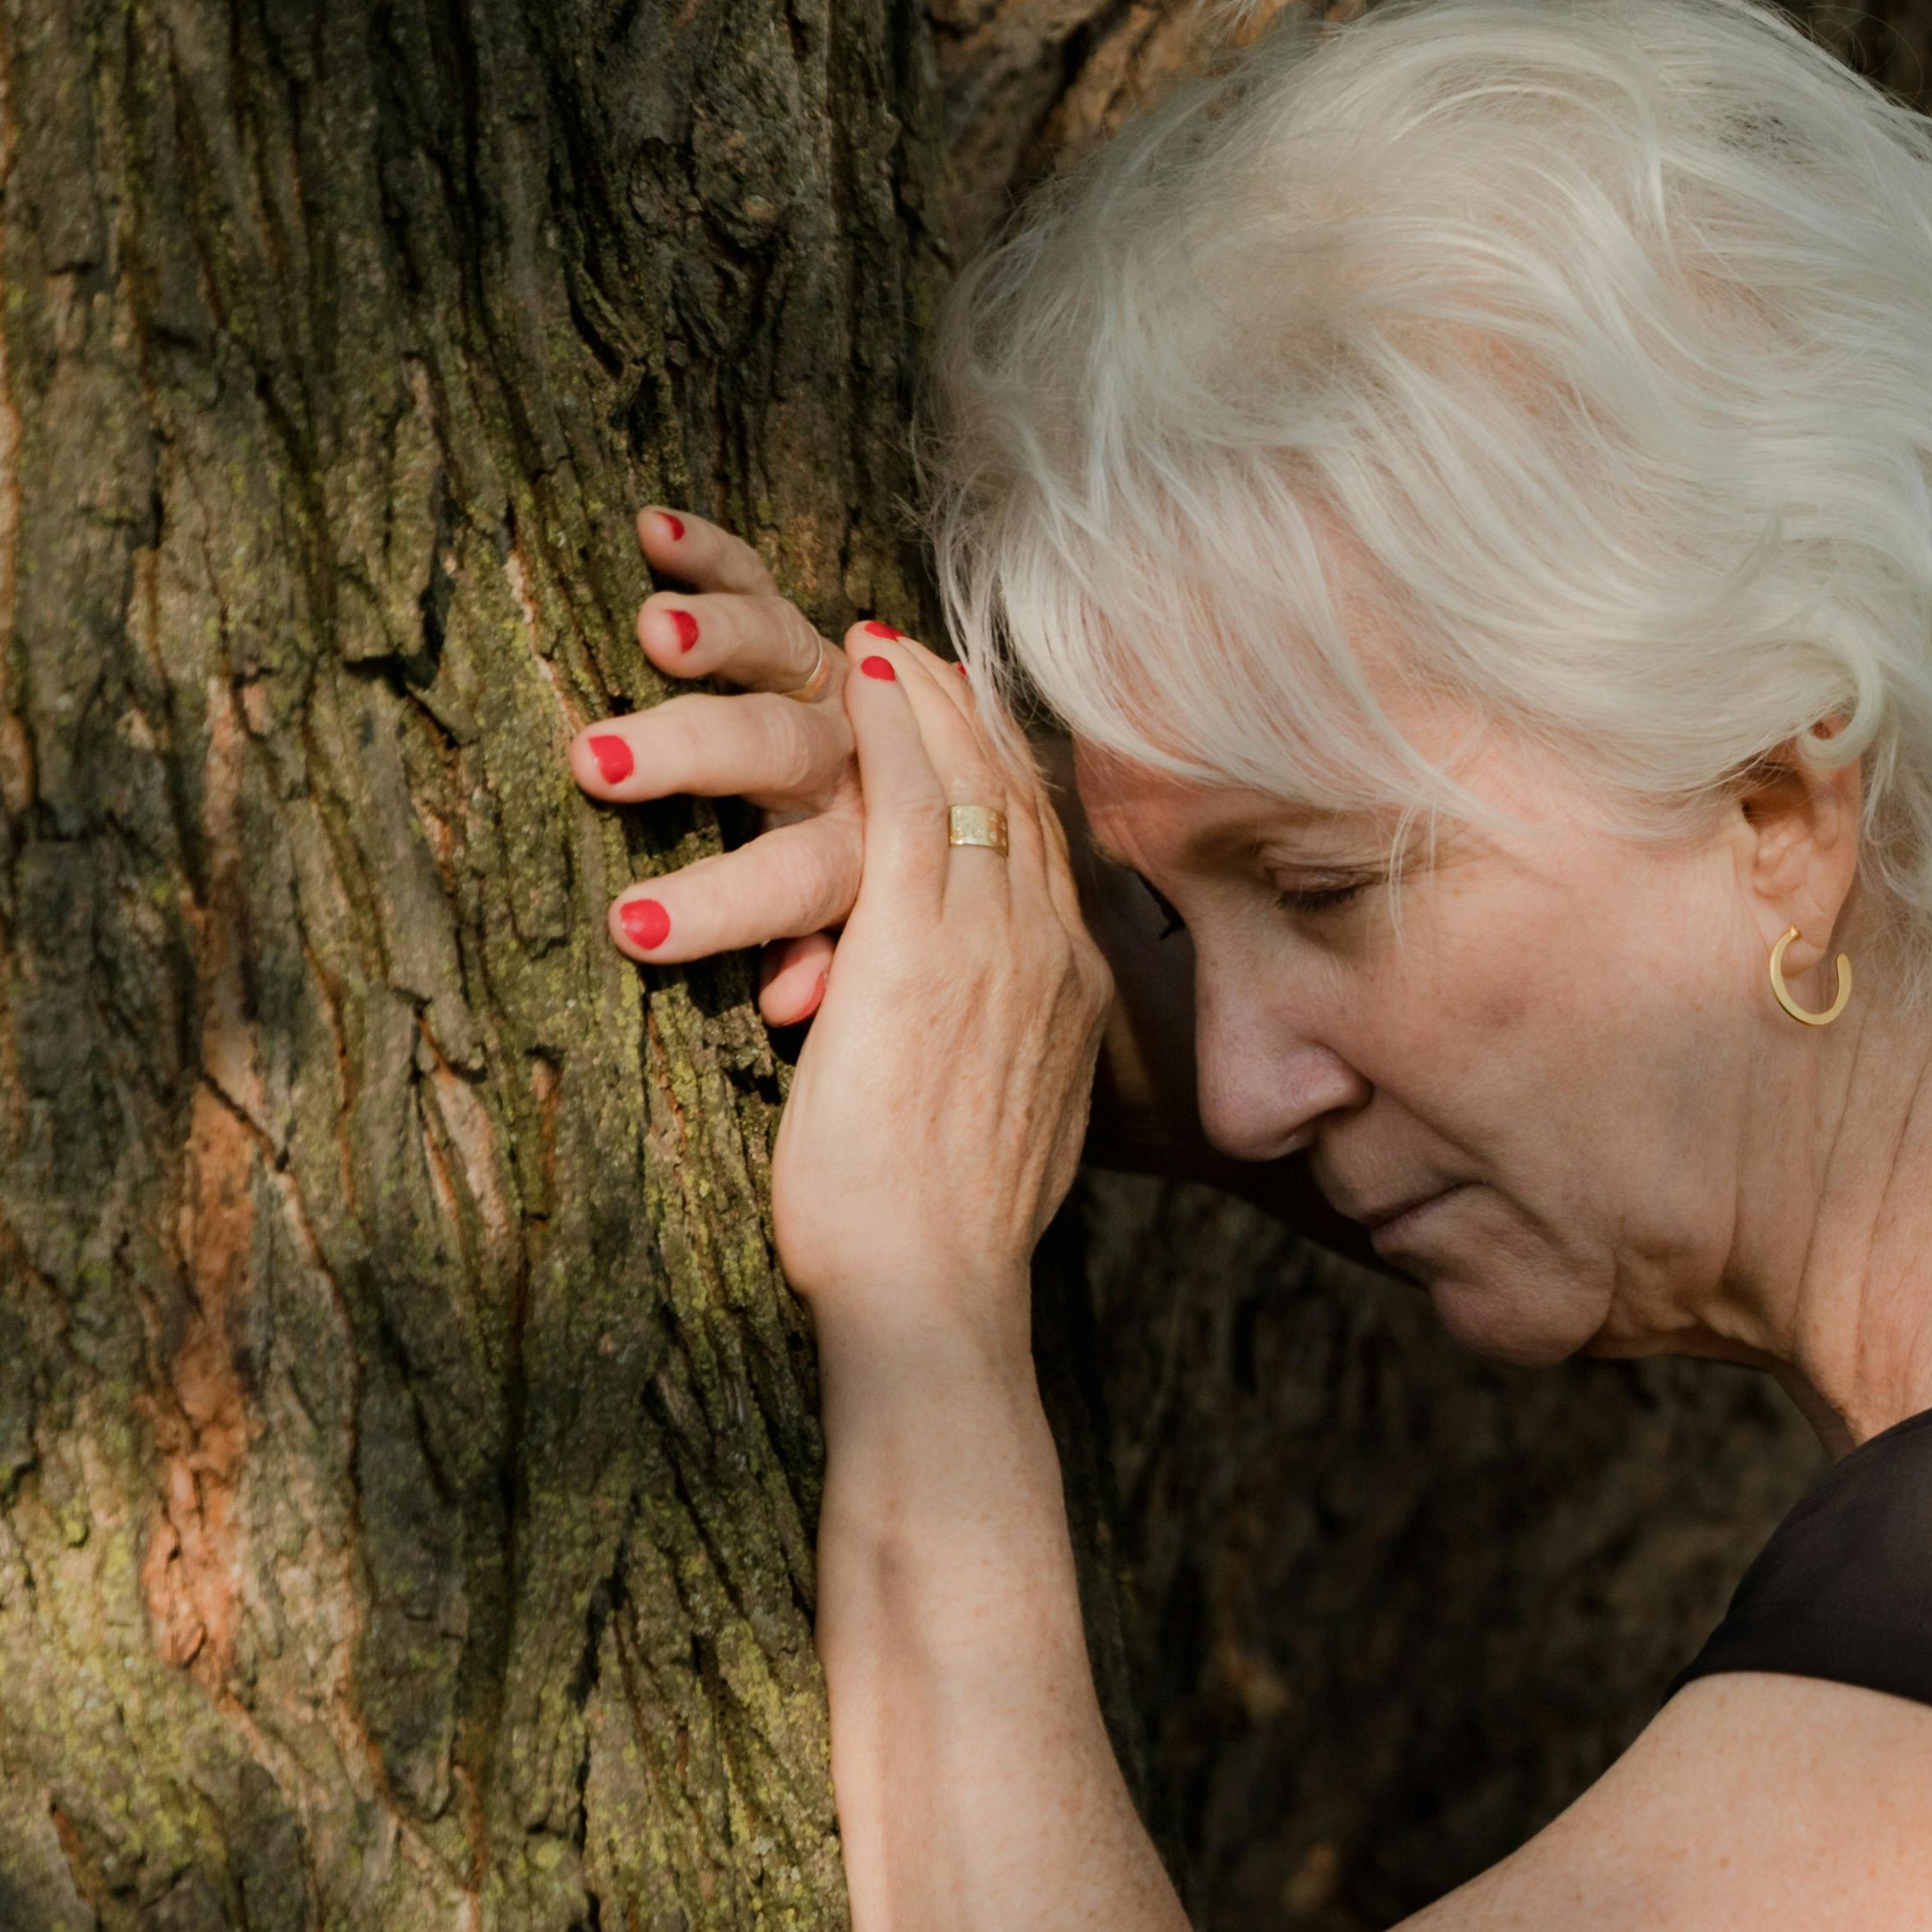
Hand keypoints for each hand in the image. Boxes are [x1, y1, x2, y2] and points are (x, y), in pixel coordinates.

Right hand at [574, 506, 863, 1023]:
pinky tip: (655, 528)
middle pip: (779, 751)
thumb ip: (828, 967)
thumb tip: (786, 1003)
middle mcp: (856, 763)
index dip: (723, 904)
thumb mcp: (855, 959)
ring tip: (655, 629)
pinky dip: (716, 557)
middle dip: (691, 755)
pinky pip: (763, 587)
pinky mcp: (803, 633)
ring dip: (717, 637)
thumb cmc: (865, 921)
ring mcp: (832, 688)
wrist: (923, 831)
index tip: (630, 923)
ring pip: (777, 652)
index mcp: (873, 853)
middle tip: (597, 760)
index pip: (800, 878)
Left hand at [769, 625, 1108, 1343]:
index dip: (1011, 779)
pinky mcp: (922, 947)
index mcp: (1073, 1002)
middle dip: (977, 717)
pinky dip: (895, 726)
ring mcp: (997, 946)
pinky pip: (919, 801)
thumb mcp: (999, 1139)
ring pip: (979, 782)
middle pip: (1029, 800)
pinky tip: (858, 670)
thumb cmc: (940, 1244)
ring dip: (929, 700)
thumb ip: (997, 1073)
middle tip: (924, 652)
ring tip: (883, 642)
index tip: (973, 727)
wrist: (934, 1289)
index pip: (1052, 856)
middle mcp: (1054, 956)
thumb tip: (976, 1071)